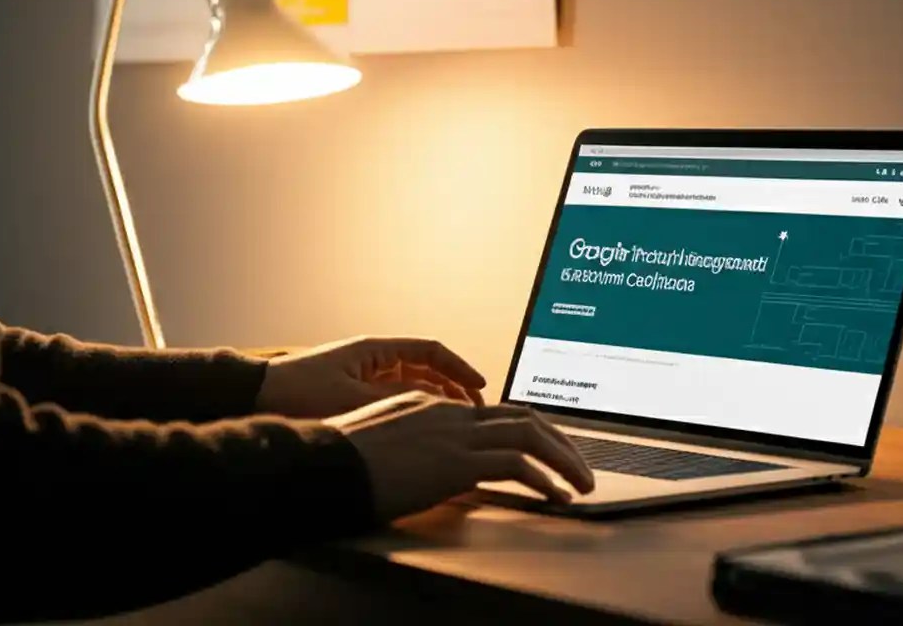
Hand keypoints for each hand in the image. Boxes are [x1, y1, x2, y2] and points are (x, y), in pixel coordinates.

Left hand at [257, 337, 486, 418]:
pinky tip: (425, 430)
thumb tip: (433, 411)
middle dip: (454, 387)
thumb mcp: (352, 399)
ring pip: (413, 386)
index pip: (431, 351)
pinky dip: (415, 410)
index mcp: (376, 350)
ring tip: (457, 423)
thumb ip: (394, 403)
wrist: (258, 396)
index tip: (480, 386)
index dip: (460, 367)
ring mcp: (365, 377)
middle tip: (476, 411)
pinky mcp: (355, 395)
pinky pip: (396, 399)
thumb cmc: (298, 391)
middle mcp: (374, 359)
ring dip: (437, 400)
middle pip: (427, 369)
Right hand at [328, 392, 595, 521]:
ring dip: (564, 461)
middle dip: (560, 441)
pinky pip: (516, 465)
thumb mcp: (384, 444)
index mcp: (433, 406)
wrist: (321, 465)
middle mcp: (450, 412)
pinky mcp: (456, 462)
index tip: (550, 448)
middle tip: (579, 465)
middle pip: (524, 417)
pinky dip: (544, 480)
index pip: (497, 412)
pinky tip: (556, 496)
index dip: (531, 429)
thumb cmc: (340, 462)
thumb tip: (437, 469)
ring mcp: (455, 434)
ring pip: (530, 436)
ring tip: (582, 484)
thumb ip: (417, 447)